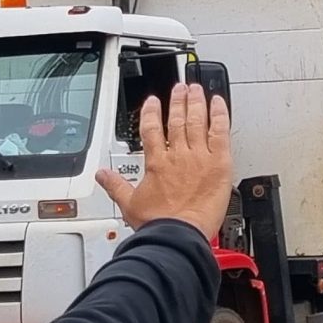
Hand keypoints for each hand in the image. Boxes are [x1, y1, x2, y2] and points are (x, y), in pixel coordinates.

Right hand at [96, 83, 232, 239]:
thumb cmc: (158, 223)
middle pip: (177, 119)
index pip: (151, 128)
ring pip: (197, 121)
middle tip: (180, 87)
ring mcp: (199, 158)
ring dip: (196, 103)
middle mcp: (178, 155)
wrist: (179, 234)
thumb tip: (102, 175)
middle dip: (178, 100)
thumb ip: (115, 185)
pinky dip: (220, 116)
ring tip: (196, 89)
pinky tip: (219, 104)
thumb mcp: (130, 203)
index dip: (151, 112)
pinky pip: (220, 133)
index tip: (153, 102)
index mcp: (157, 163)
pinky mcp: (219, 164)